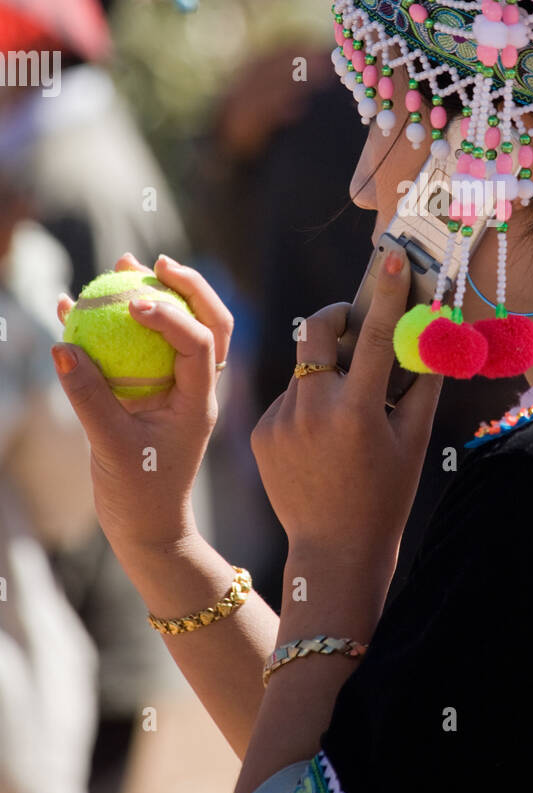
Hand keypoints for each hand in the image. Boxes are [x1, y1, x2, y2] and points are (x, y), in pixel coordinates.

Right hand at [52, 252, 232, 553]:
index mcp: (199, 398)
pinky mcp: (150, 392)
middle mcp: (195, 386)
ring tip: (123, 262)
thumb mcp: (112, 447)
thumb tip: (63, 345)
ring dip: (156, 294)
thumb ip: (89, 397)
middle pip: (209, 322)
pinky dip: (115, 327)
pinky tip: (74, 305)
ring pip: (177, 329)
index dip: (172, 316)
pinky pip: (139, 350)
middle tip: (155, 262)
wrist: (148, 530)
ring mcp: (175, 387)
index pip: (200, 343)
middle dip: (188, 286)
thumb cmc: (139, 495)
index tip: (134, 304)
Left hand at [250, 248, 442, 571]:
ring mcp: (280, 420)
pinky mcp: (259, 431)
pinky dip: (307, 402)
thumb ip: (423, 380)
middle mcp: (312, 410)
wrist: (333, 549)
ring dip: (324, 369)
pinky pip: (288, 397)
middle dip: (332, 316)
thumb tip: (434, 328)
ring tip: (345, 410)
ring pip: (302, 367)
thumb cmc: (385, 494)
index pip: (372, 335)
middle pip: (313, 330)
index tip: (391, 257)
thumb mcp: (413, 439)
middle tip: (352, 322)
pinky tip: (321, 438)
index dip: (385, 292)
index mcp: (356, 412)